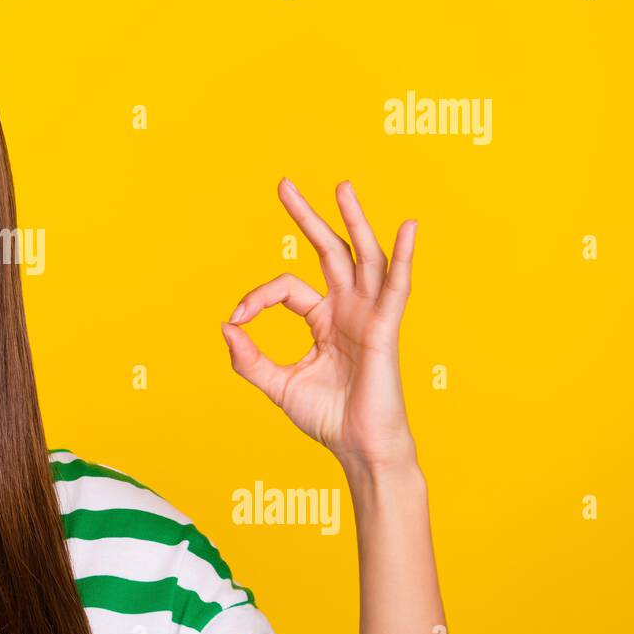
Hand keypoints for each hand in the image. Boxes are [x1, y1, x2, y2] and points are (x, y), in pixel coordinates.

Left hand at [220, 177, 418, 472]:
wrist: (358, 448)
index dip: (257, 296)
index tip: (237, 318)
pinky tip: (407, 227)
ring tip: (341, 186)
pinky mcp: (386, 329)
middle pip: (328, 251)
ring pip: (362, 257)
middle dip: (307, 217)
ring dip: (353, 220)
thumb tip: (226, 326)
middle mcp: (347, 310)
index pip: (286, 288)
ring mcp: (368, 315)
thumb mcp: (277, 384)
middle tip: (284, 184)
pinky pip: (397, 287)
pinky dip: (402, 256)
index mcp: (322, 320)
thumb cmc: (327, 418)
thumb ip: (249, 358)